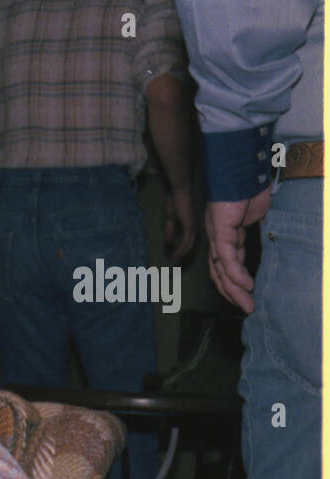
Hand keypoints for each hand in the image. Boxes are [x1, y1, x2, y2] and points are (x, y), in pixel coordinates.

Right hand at [163, 187, 196, 261]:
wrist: (179, 191)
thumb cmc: (174, 201)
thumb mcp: (170, 218)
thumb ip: (170, 229)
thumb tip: (169, 240)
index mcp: (189, 225)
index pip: (187, 241)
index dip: (181, 250)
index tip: (173, 257)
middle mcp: (193, 227)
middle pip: (190, 245)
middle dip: (182, 255)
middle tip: (175, 263)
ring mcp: (192, 227)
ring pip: (189, 245)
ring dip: (181, 254)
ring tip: (174, 261)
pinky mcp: (189, 226)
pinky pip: (186, 241)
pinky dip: (180, 249)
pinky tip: (174, 254)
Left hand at [203, 191, 270, 312]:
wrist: (242, 169)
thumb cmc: (250, 188)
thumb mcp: (255, 216)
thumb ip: (253, 232)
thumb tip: (263, 243)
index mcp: (224, 235)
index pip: (224, 265)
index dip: (232, 282)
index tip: (245, 296)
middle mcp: (216, 237)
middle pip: (220, 272)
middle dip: (233, 293)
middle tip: (247, 308)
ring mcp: (216, 234)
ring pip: (222, 270)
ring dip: (235, 290)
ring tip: (248, 304)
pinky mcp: (220, 229)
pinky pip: (226, 257)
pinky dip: (236, 273)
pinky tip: (246, 285)